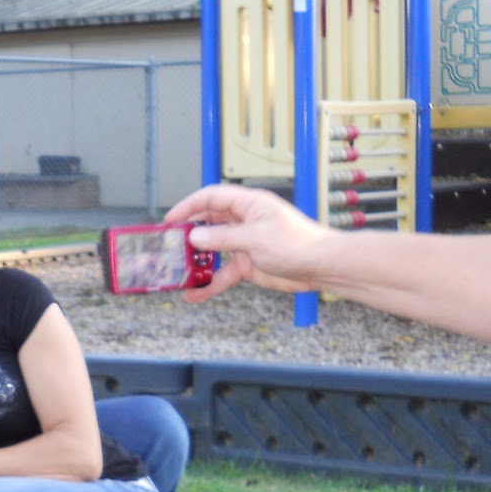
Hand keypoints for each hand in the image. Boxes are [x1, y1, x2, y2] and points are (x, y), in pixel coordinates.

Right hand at [165, 184, 328, 301]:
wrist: (322, 268)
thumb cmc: (298, 243)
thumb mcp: (256, 237)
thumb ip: (223, 237)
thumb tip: (194, 237)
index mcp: (248, 205)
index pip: (211, 198)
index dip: (189, 205)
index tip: (171, 219)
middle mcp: (244, 221)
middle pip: (208, 222)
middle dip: (188, 233)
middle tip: (169, 244)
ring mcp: (244, 243)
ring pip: (212, 249)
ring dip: (196, 259)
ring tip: (177, 269)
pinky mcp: (246, 264)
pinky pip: (222, 273)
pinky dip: (209, 284)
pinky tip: (194, 294)